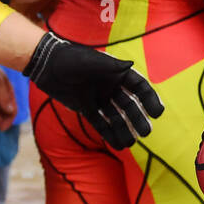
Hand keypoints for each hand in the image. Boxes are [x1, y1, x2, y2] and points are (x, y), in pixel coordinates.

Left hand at [24, 32, 163, 149]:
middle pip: (129, 105)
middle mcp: (110, 86)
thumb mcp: (91, 61)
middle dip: (138, 119)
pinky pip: (100, 124)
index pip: (139, 87)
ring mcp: (98, 98)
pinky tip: (118, 145)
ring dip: (124, 130)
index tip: (157, 113)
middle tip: (146, 133)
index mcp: (116, 72)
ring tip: (131, 143)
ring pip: (116, 117)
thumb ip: (110, 66)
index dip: (149, 99)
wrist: (46, 64)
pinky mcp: (85, 108)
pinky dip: (108, 134)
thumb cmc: (70, 58)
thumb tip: (131, 65)